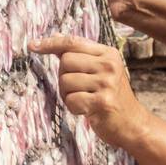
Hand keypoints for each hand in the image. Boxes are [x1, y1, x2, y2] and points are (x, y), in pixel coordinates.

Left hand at [28, 34, 146, 150]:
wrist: (132, 124)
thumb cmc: (111, 97)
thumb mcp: (101, 71)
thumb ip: (81, 57)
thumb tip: (54, 40)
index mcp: (108, 54)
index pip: (73, 42)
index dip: (51, 43)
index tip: (32, 45)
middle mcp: (109, 65)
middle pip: (65, 61)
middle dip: (64, 77)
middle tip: (77, 89)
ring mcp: (107, 83)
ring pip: (65, 81)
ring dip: (68, 95)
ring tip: (84, 100)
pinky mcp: (102, 102)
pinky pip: (71, 100)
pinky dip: (73, 108)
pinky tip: (87, 110)